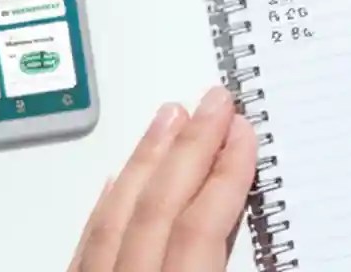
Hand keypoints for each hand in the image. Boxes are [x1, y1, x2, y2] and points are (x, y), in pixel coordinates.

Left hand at [69, 87, 256, 271]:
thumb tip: (266, 225)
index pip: (200, 227)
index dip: (225, 175)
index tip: (242, 133)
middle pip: (155, 209)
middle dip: (189, 149)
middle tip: (214, 104)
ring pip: (113, 218)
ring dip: (144, 161)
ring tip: (168, 118)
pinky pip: (84, 247)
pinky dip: (106, 207)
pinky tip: (116, 179)